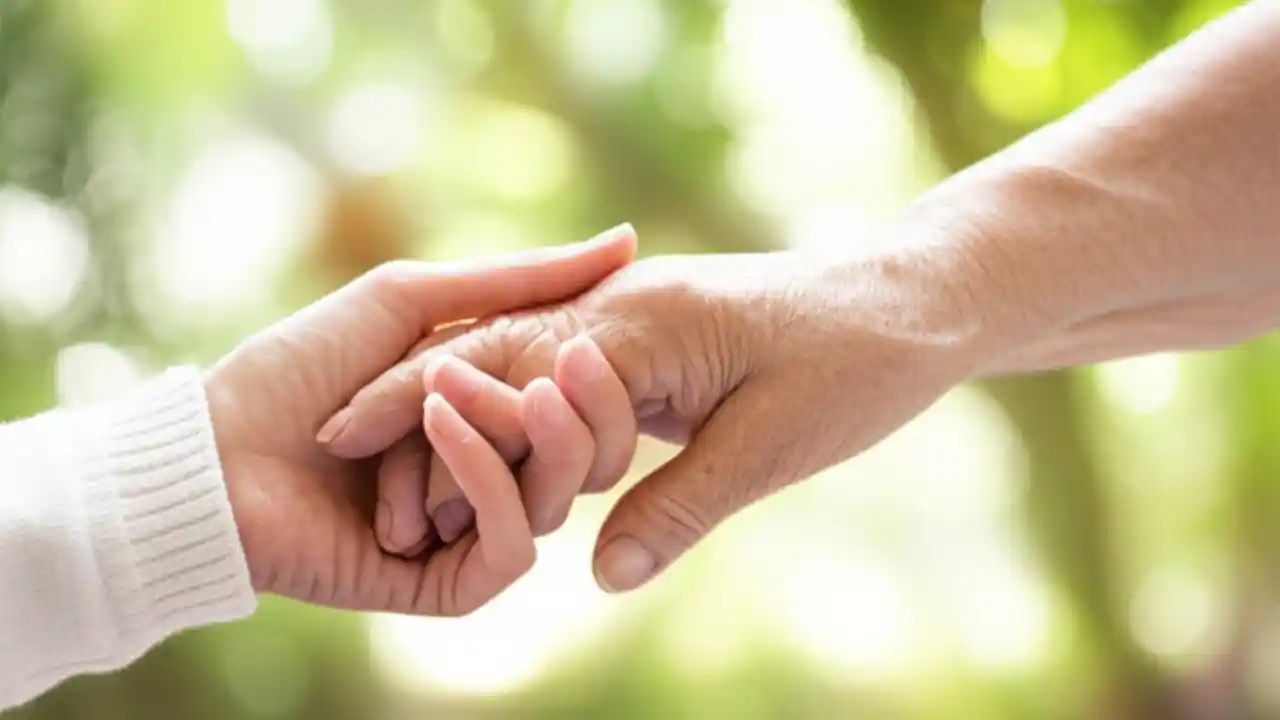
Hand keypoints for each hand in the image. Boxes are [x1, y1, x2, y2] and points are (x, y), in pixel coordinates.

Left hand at [203, 225, 634, 613]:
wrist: (214, 450)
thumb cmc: (300, 368)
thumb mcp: (415, 300)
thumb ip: (521, 279)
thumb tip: (631, 239)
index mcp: (489, 420)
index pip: (577, 405)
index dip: (597, 372)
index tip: (599, 328)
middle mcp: (488, 478)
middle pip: (580, 457)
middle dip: (584, 406)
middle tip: (574, 354)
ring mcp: (469, 534)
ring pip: (554, 500)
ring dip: (525, 437)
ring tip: (457, 384)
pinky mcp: (448, 584)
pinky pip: (511, 545)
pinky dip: (487, 482)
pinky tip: (440, 426)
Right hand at [321, 247, 998, 592]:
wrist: (907, 304)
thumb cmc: (854, 369)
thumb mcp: (772, 447)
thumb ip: (679, 507)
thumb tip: (598, 578)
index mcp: (641, 325)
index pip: (508, 374)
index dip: (435, 424)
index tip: (373, 474)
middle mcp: (622, 311)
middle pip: (492, 356)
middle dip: (422, 413)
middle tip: (362, 479)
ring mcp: (633, 319)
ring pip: (518, 359)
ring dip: (462, 412)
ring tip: (409, 477)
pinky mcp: (649, 340)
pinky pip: (562, 370)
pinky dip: (519, 410)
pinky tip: (491, 448)